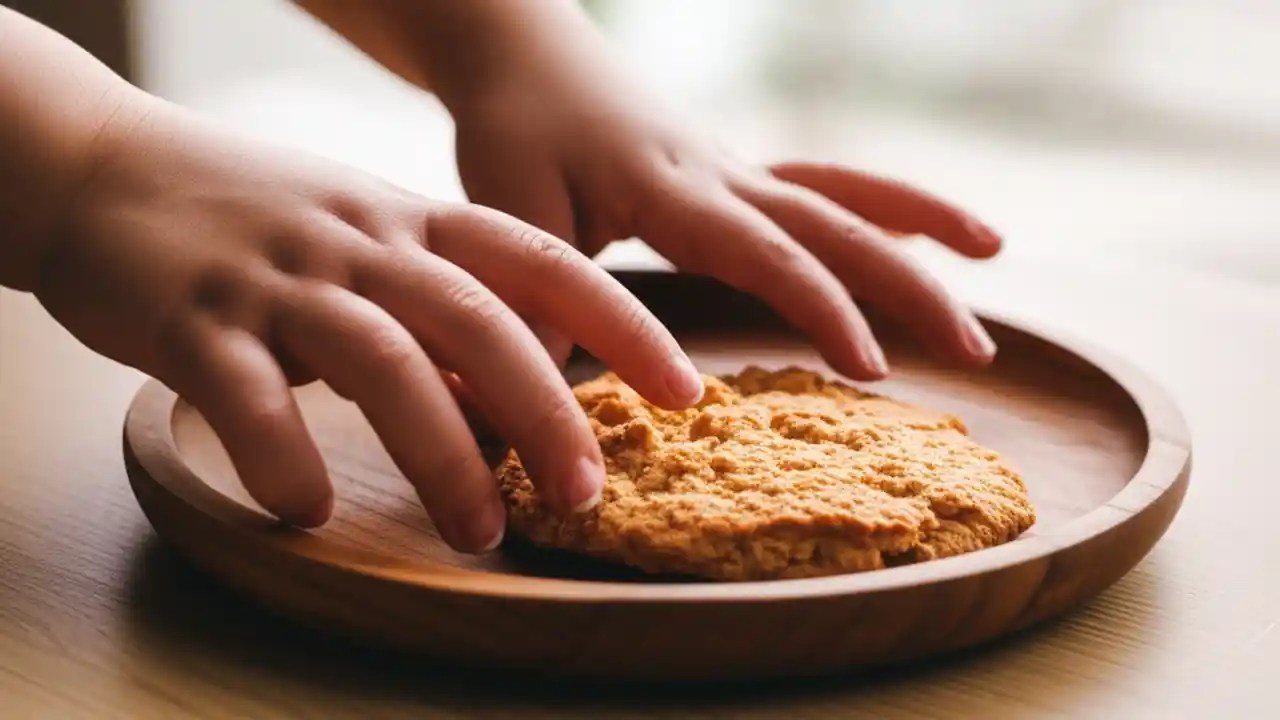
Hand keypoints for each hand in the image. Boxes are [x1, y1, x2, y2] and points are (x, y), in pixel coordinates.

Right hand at [36, 97, 702, 551]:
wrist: (101, 168)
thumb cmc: (257, 215)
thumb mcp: (365, 233)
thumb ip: (439, 297)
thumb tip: (516, 388)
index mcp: (412, 221)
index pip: (541, 263)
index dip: (622, 324)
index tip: (682, 389)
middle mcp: (360, 243)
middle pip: (477, 321)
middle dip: (546, 412)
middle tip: (586, 495)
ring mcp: (277, 278)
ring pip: (382, 362)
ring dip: (441, 455)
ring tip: (477, 535)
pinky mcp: (190, 318)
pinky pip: (246, 394)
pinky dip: (284, 456)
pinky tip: (309, 511)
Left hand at [448, 17, 1000, 378]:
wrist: (527, 56)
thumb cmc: (513, 131)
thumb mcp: (510, 214)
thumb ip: (538, 299)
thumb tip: (550, 395)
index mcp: (672, 188)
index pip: (764, 251)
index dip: (822, 306)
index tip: (873, 365)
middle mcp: (721, 174)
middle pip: (832, 222)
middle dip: (908, 285)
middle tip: (977, 350)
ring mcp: (735, 169)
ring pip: (841, 192)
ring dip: (917, 223)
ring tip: (993, 252)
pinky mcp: (734, 175)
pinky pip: (822, 184)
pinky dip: (881, 203)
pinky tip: (926, 230)